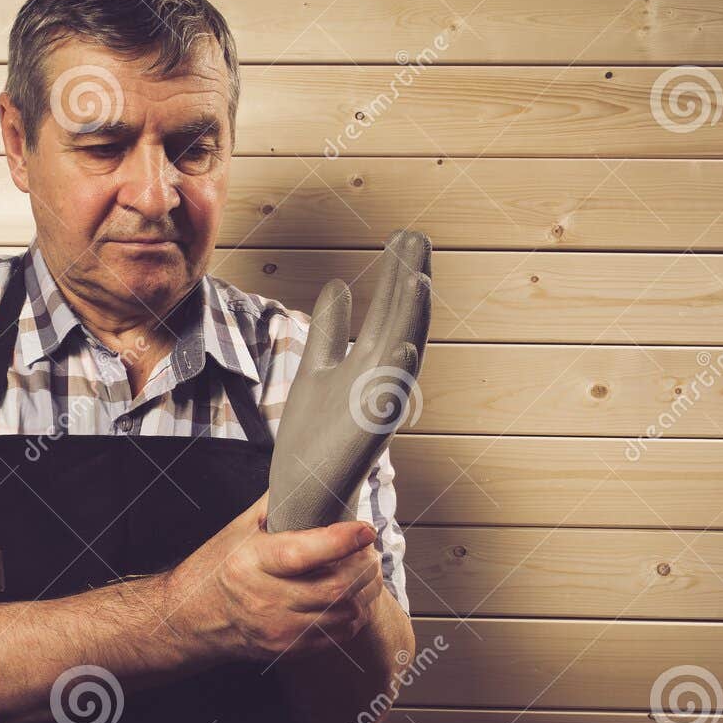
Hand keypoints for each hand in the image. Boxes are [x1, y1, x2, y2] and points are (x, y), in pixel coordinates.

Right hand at [163, 493, 384, 662]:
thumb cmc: (216, 567)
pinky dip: (354, 616)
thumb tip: (312, 477)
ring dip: (365, 592)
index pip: (303, 553)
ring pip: (344, 614)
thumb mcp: (239, 529)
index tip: (365, 530)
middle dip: (365, 567)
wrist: (189, 617)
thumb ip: (276, 504)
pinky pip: (337, 637)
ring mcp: (277, 629)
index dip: (342, 541)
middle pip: (335, 587)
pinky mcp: (287, 650)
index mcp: (251, 561)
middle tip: (371, 551)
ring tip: (366, 573)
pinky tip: (353, 598)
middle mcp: (264, 599)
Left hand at [267, 228, 431, 531]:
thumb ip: (330, 329)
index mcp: (370, 363)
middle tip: (416, 235)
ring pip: (400, 354)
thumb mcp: (317, 366)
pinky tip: (403, 346)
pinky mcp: (368, 433)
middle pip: (399, 322)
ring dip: (411, 319)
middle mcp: (381, 379)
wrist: (303, 488)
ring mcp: (378, 405)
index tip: (404, 234)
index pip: (388, 309)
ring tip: (418, 279)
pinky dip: (396, 373)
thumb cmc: (314, 434)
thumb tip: (337, 285)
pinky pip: (387, 399)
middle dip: (408, 281)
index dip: (396, 274)